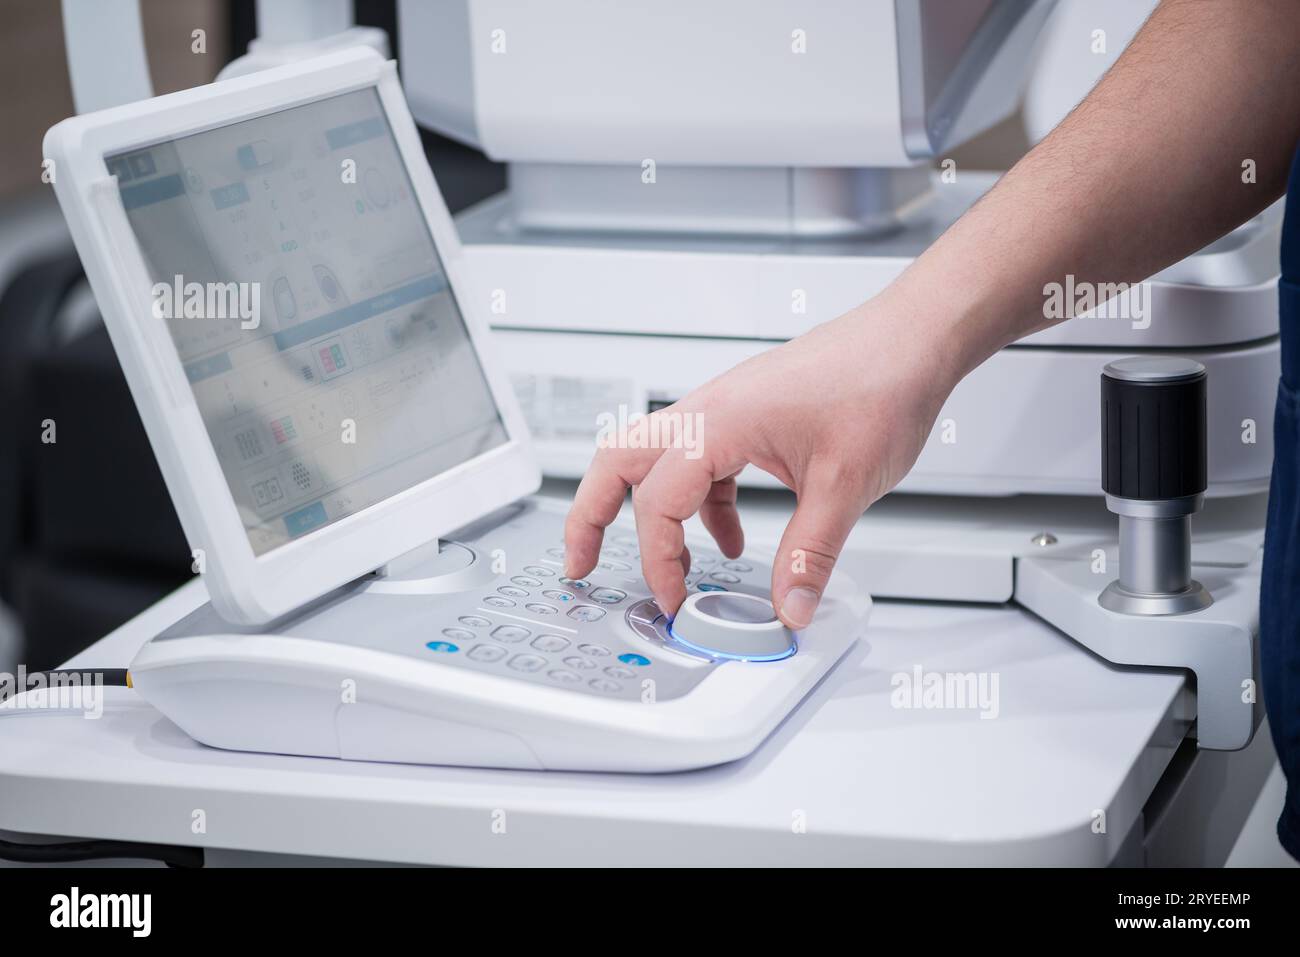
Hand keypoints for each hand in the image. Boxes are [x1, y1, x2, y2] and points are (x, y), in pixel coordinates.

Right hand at [563, 298, 962, 627]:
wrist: (913, 338)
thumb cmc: (880, 382)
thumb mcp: (845, 485)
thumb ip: (809, 555)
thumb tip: (787, 607)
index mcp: (718, 422)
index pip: (657, 502)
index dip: (658, 560)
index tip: (676, 602)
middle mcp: (709, 409)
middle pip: (617, 460)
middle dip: (590, 515)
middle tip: (581, 563)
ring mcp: (724, 408)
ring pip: (654, 458)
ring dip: (648, 511)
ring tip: (663, 563)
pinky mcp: (746, 414)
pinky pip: (701, 462)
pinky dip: (702, 504)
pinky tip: (729, 537)